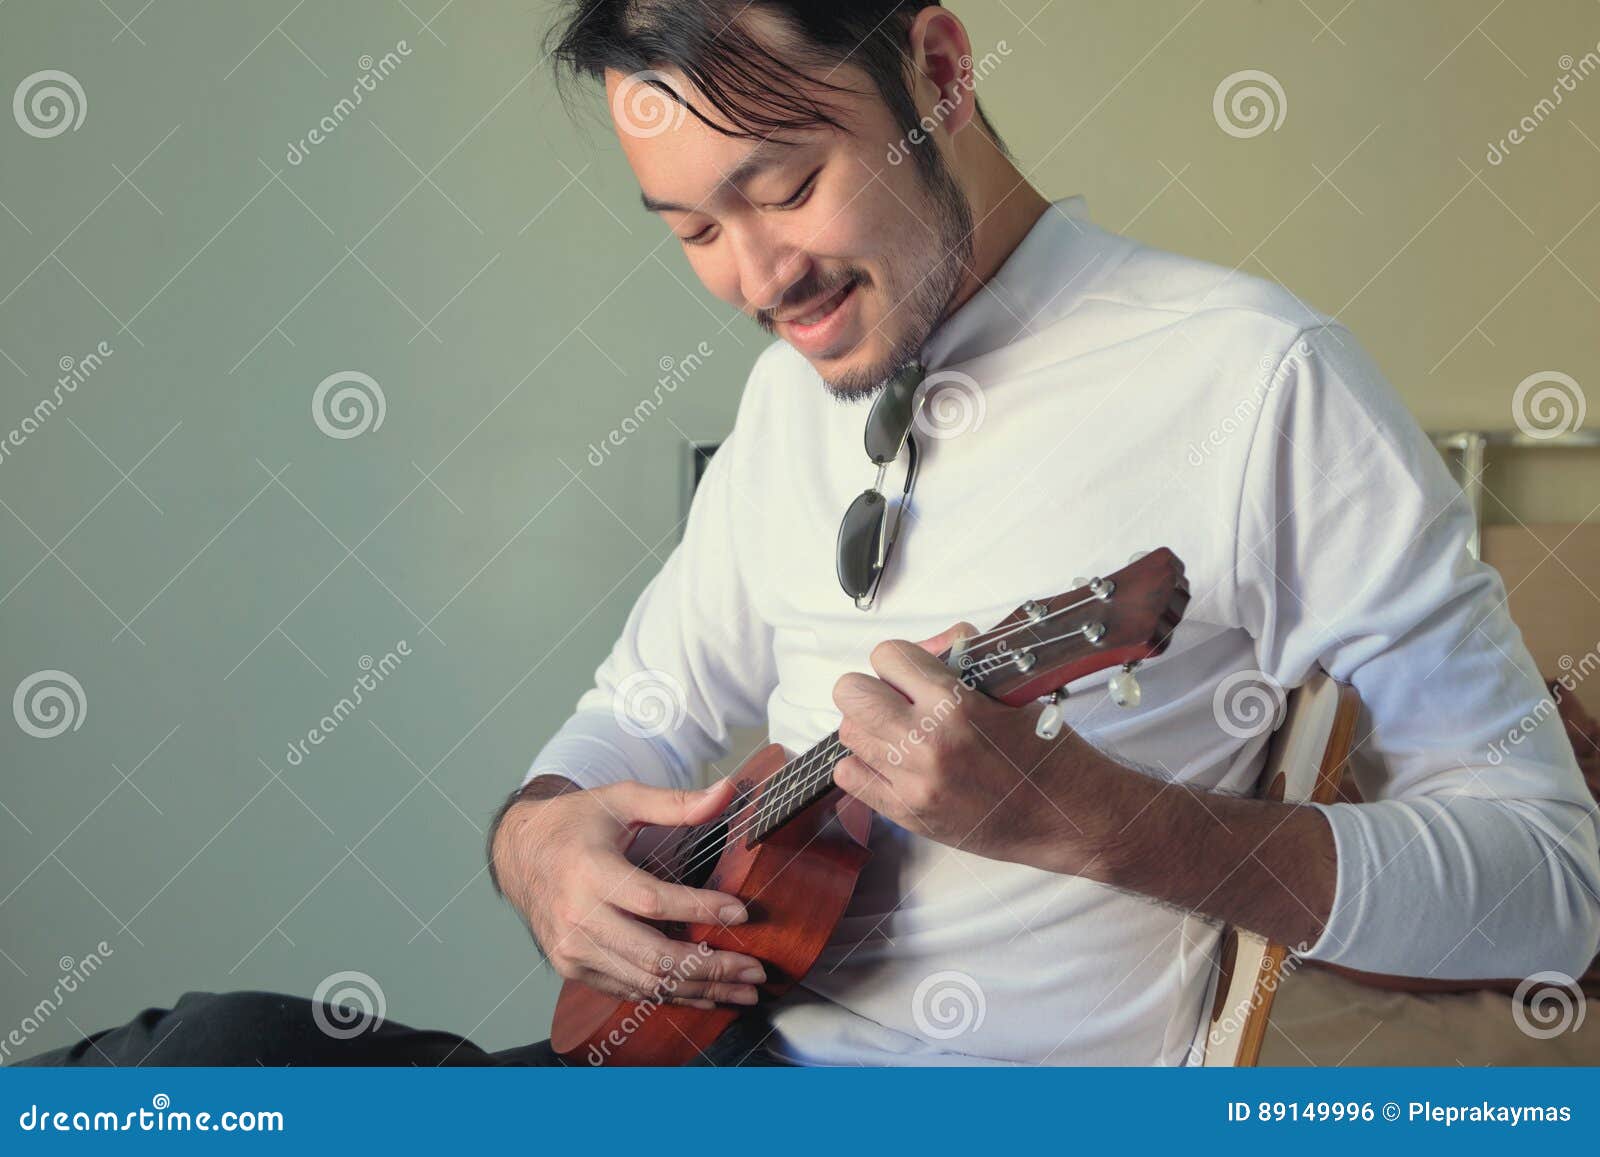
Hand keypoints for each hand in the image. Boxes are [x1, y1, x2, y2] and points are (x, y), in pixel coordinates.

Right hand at [491, 778, 767, 1007]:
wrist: (520, 852)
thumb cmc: (574, 823)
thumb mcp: (621, 800)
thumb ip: (675, 802)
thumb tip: (727, 792)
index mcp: (589, 872)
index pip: (652, 901)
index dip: (699, 909)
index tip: (740, 913)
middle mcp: (577, 917)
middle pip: (653, 956)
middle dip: (711, 966)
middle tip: (754, 968)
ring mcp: (572, 949)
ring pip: (645, 982)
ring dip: (699, 989)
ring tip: (742, 989)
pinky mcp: (573, 968)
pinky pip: (628, 990)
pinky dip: (670, 996)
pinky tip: (705, 995)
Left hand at [831, 623, 1116, 874]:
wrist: (1067, 816)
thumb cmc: (1045, 751)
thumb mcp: (1011, 689)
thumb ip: (962, 658)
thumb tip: (926, 646)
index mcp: (955, 703)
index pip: (888, 655)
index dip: (900, 660)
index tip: (913, 673)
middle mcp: (927, 741)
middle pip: (851, 692)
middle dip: (872, 688)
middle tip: (896, 700)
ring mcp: (912, 781)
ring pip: (849, 732)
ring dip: (870, 727)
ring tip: (900, 735)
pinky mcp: (907, 813)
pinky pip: (849, 776)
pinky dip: (863, 766)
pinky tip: (892, 765)